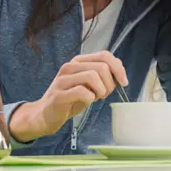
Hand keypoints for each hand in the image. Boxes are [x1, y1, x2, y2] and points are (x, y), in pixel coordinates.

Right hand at [9, 51, 127, 142]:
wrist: (46, 115)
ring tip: (96, 97)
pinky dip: (90, 98)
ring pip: (93, 76)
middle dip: (110, 83)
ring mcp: (63, 80)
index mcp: (78, 61)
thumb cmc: (70, 99)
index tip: (124, 82)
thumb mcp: (89, 84)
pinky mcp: (59, 95)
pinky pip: (83, 92)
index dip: (118, 68)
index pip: (105, 55)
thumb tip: (120, 71)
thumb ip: (102, 75)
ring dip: (101, 90)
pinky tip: (87, 101)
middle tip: (105, 94)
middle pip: (102, 67)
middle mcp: (70, 67)